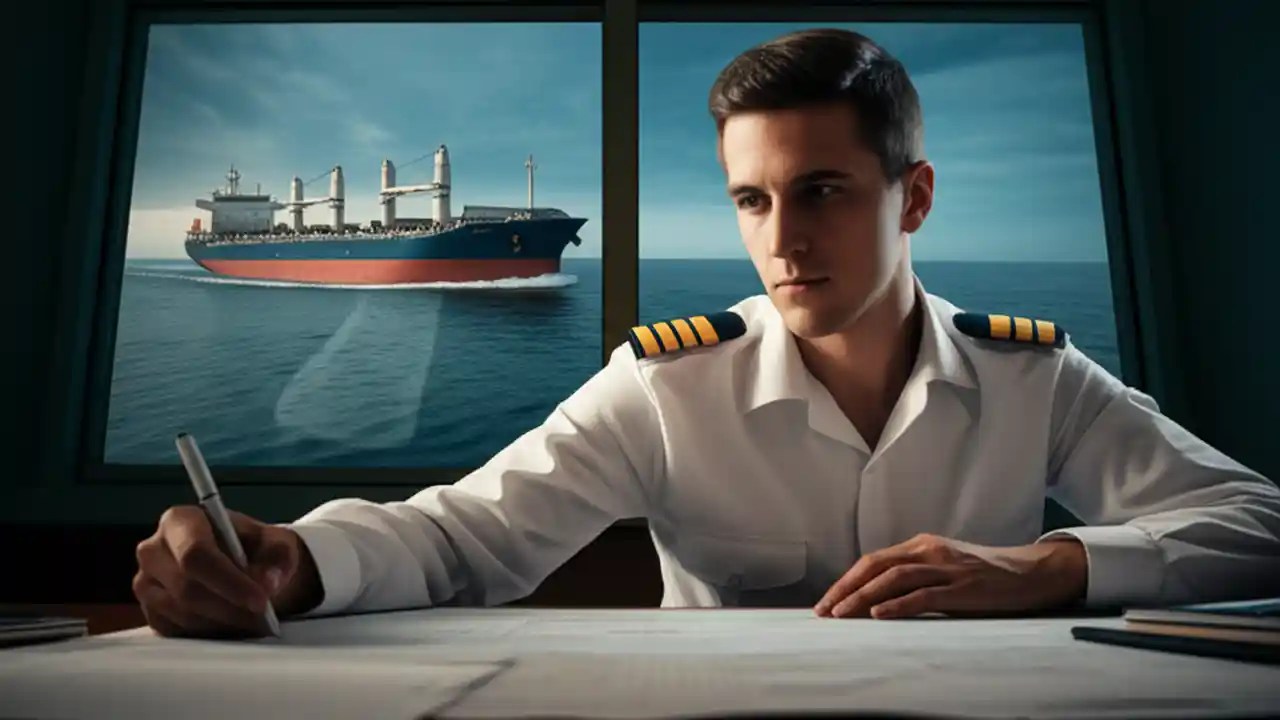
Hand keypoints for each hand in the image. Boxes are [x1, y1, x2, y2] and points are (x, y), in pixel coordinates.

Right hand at [133, 505, 323, 637]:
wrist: (244, 565)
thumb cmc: (257, 549)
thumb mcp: (277, 545)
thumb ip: (278, 559)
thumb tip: (268, 583)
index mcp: (180, 520)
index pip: (195, 553)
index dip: (228, 581)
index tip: (259, 600)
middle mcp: (154, 550)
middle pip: (186, 587)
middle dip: (230, 607)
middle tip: (262, 616)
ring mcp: (145, 583)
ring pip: (181, 613)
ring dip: (222, 622)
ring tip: (252, 620)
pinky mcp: (150, 611)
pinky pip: (175, 631)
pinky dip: (208, 633)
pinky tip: (231, 624)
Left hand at [813, 533, 1087, 619]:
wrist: (1032, 573)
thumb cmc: (985, 576)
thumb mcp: (944, 569)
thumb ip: (914, 578)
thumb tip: (876, 600)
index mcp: (921, 546)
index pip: (873, 561)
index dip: (846, 581)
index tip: (826, 602)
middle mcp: (928, 551)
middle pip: (875, 565)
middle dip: (845, 588)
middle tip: (823, 611)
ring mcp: (946, 568)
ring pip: (893, 578)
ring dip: (863, 597)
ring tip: (842, 615)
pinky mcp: (963, 587)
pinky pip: (924, 595)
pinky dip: (898, 604)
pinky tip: (880, 615)